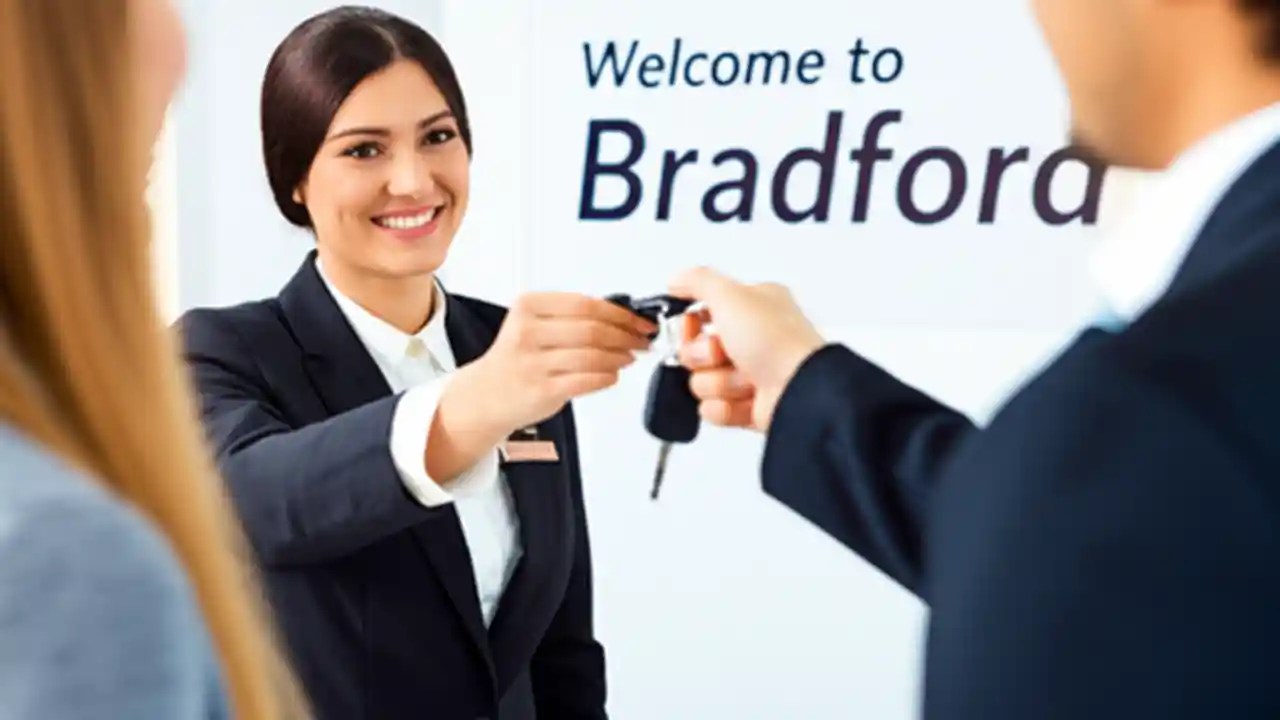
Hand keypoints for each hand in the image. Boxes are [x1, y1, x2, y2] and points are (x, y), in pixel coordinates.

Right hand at [454, 292, 656, 436]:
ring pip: (592, 356)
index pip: (585, 304)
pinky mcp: (541, 390)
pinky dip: (607, 377)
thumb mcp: (535, 323)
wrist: (487, 395)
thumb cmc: (518, 357)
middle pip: (591, 329)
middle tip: (640, 339)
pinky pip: (586, 380)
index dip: (620, 313)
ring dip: (619, 357)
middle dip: (625, 335)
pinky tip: (612, 374)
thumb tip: (624, 317)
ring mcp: (533, 363)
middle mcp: (527, 332)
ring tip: (629, 357)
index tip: (638, 320)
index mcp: (528, 306)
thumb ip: (573, 317)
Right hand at [668, 267, 825, 430]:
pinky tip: (743, 400)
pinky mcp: (747, 406)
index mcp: (752, 307)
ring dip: (720, 382)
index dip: (689, 324)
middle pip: (695, 351)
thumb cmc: (777, 341)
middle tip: (726, 353)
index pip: (700, 313)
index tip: (693, 326)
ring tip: (747, 379)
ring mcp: (750, 375)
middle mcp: (751, 340)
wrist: (799, 392)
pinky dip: (724, 407)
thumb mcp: (731, 295)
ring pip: (702, 382)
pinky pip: (712, 409)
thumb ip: (698, 281)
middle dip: (705, 356)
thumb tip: (677, 279)